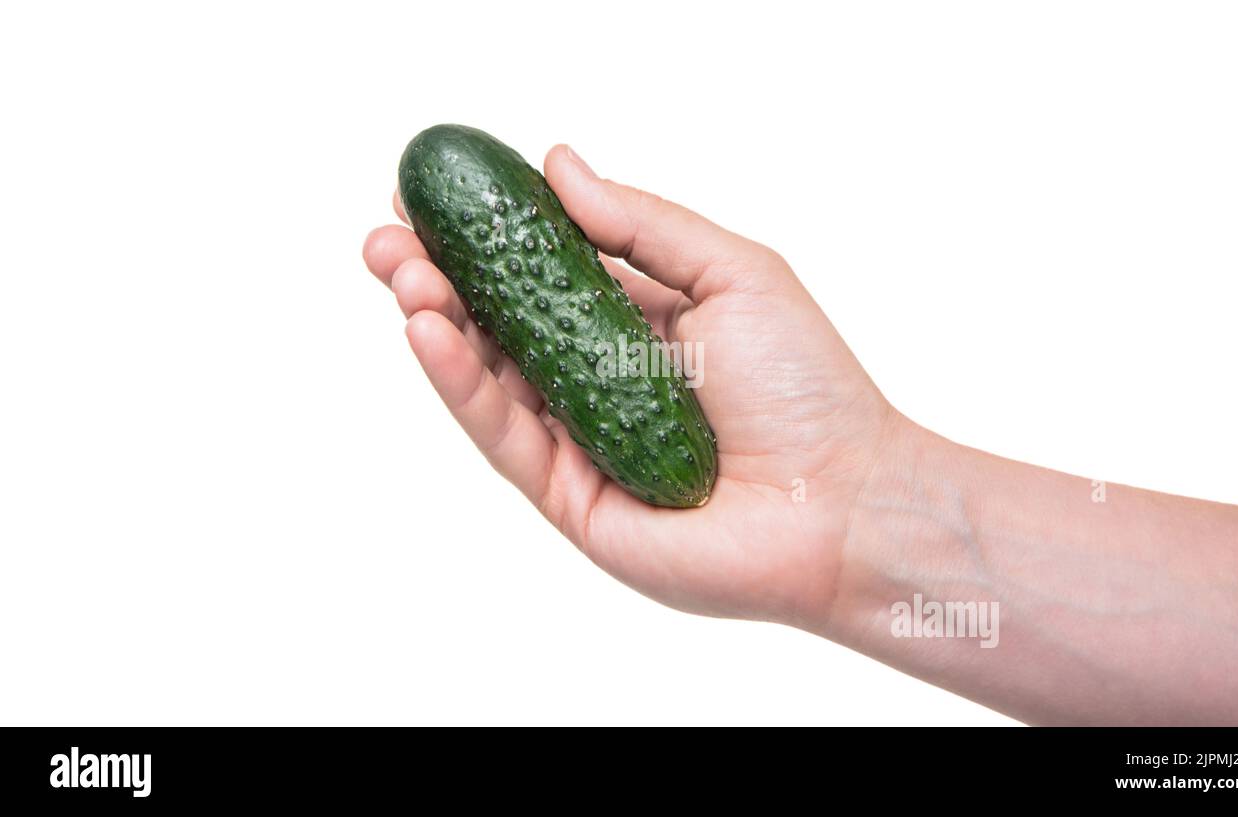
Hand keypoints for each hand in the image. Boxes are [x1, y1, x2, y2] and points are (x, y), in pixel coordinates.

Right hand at [362, 145, 899, 627]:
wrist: (845, 502)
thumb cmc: (806, 386)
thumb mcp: (731, 272)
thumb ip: (641, 225)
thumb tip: (559, 163)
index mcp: (635, 328)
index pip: (541, 276)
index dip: (484, 238)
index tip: (431, 197)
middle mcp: (599, 384)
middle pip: (499, 326)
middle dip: (438, 278)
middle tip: (390, 237)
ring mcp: (580, 444)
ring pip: (490, 380)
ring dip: (437, 324)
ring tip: (402, 273)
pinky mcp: (570, 501)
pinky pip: (505, 437)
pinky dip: (464, 385)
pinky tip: (430, 332)